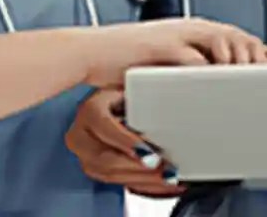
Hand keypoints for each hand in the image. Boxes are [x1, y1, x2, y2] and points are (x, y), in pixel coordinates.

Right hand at [65, 87, 183, 197]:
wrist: (109, 104)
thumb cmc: (126, 93)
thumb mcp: (133, 87)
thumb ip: (150, 90)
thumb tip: (186, 80)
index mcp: (90, 109)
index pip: (104, 126)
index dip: (128, 142)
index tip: (151, 154)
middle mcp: (80, 134)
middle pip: (106, 159)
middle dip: (140, 170)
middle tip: (167, 171)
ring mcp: (83, 155)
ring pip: (111, 175)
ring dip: (144, 180)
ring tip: (170, 178)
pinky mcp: (92, 169)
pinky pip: (116, 183)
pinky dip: (143, 186)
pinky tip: (163, 185)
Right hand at [81, 18, 266, 87]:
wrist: (93, 53)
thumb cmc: (129, 62)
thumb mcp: (172, 65)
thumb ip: (198, 72)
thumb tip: (224, 91)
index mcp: (201, 32)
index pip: (247, 40)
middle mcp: (195, 29)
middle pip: (243, 40)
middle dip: (260, 64)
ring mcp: (180, 35)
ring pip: (226, 44)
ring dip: (241, 67)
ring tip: (250, 90)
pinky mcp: (163, 47)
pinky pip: (195, 60)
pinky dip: (210, 75)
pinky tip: (218, 90)